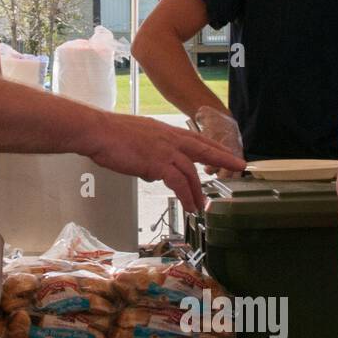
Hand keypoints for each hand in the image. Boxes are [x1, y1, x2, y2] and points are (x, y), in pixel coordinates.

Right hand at [84, 111, 245, 212]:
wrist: (98, 131)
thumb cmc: (109, 135)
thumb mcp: (135, 140)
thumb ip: (148, 155)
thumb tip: (153, 173)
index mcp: (164, 131)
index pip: (195, 138)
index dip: (212, 146)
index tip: (224, 152)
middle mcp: (169, 138)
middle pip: (203, 149)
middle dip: (223, 158)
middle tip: (239, 166)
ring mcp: (165, 150)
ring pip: (192, 172)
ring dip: (199, 190)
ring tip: (201, 205)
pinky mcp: (158, 163)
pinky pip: (179, 183)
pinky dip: (187, 196)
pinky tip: (189, 206)